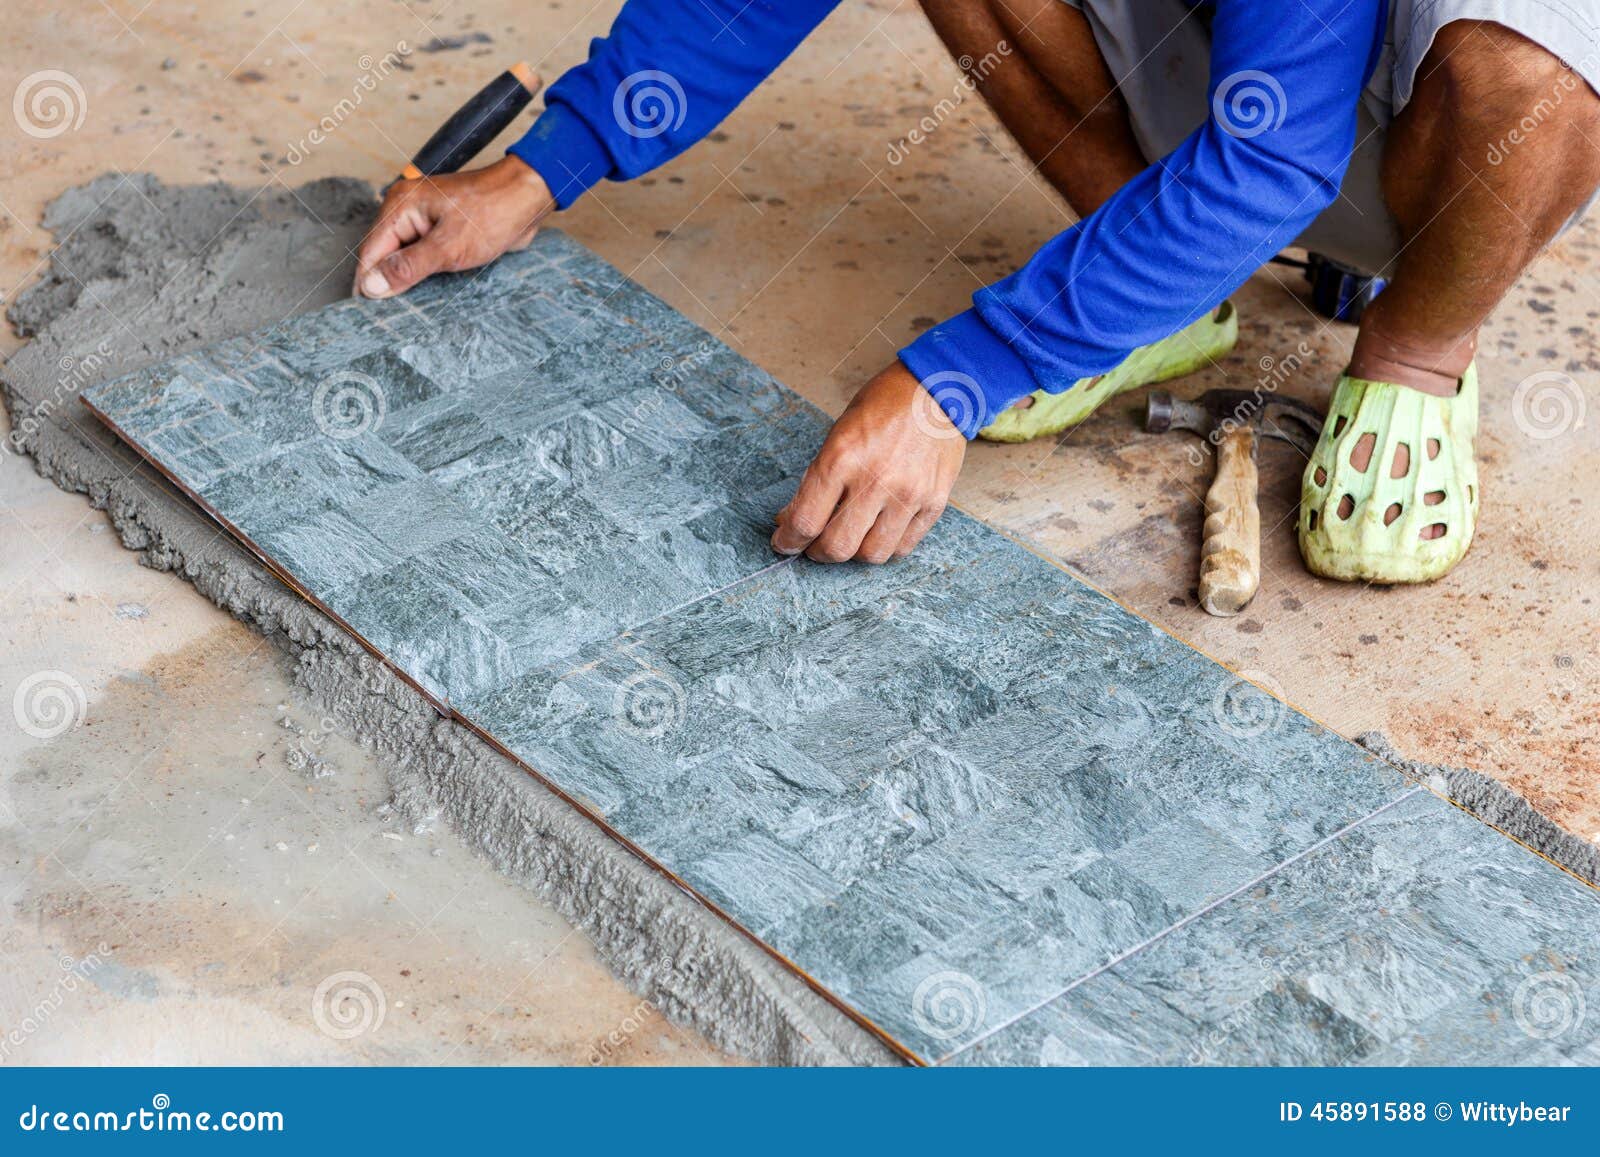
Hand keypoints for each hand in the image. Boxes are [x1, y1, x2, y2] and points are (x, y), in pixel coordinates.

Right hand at [354, 155, 554, 298]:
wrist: (528, 199)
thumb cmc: (493, 214)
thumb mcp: (449, 247)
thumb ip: (409, 267)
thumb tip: (371, 285)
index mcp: (401, 206)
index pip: (371, 251)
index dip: (367, 282)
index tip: (365, 314)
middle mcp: (406, 210)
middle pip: (383, 254)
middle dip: (384, 282)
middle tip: (386, 318)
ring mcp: (423, 220)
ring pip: (402, 257)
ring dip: (403, 280)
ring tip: (402, 310)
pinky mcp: (440, 230)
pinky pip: (421, 255)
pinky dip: (420, 273)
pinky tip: (423, 293)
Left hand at [772, 360, 965, 563]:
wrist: (937, 389)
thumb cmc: (883, 407)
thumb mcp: (838, 433)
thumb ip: (817, 478)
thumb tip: (793, 519)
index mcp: (842, 458)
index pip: (805, 521)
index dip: (789, 541)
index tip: (785, 544)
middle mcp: (876, 481)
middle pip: (837, 548)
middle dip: (818, 552)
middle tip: (813, 545)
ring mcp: (908, 495)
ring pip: (871, 555)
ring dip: (853, 553)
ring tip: (849, 537)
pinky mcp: (934, 503)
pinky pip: (902, 547)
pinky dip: (884, 546)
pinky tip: (876, 531)